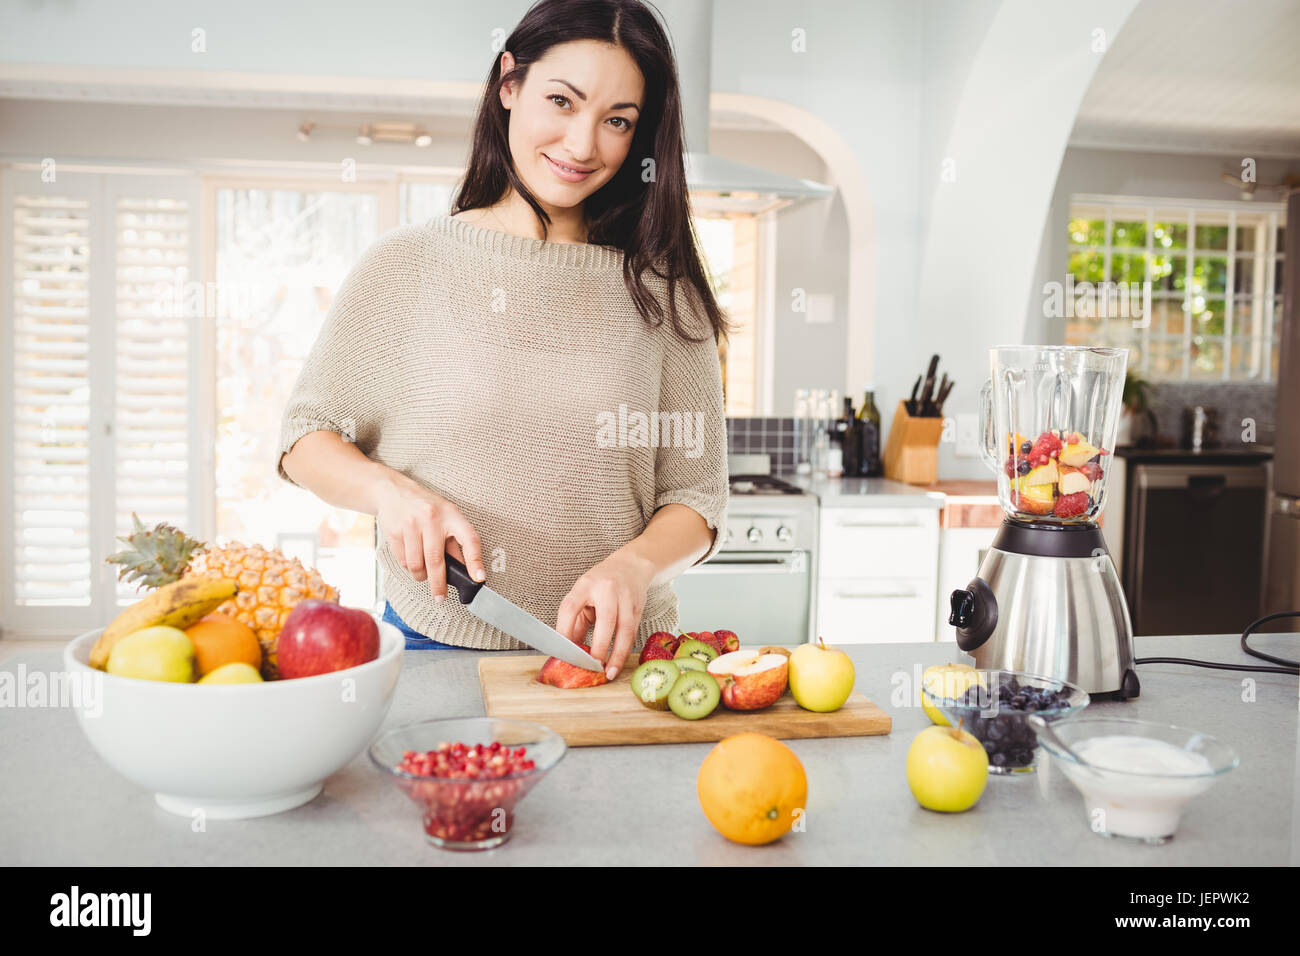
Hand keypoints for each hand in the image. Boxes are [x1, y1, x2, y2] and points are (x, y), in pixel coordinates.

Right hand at [373, 475, 485, 600]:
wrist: (392, 491)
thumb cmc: (425, 506)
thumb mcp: (446, 516)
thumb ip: (455, 542)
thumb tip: (466, 569)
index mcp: (451, 515)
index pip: (469, 539)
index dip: (475, 561)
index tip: (479, 578)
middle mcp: (432, 518)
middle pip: (436, 560)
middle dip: (438, 584)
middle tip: (440, 597)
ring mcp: (412, 524)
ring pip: (417, 565)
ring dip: (421, 576)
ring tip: (423, 573)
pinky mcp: (395, 532)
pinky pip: (403, 560)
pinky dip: (409, 567)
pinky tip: (411, 558)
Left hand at [555, 550, 654, 679]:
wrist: (630, 566)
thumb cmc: (601, 583)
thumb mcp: (583, 594)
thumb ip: (575, 620)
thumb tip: (569, 649)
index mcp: (586, 584)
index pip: (571, 607)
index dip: (565, 629)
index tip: (563, 651)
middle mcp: (607, 590)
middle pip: (606, 620)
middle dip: (599, 647)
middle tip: (593, 667)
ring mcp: (626, 598)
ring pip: (625, 630)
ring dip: (617, 654)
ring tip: (609, 673)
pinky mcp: (638, 608)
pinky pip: (632, 633)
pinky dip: (625, 650)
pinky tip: (618, 662)